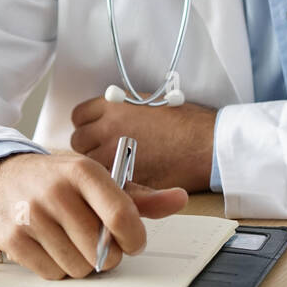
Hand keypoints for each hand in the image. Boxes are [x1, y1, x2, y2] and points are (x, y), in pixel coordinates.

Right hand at [0, 151, 187, 279]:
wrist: (0, 176)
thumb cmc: (58, 180)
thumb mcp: (98, 179)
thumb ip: (140, 195)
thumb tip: (180, 199)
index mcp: (83, 171)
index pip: (120, 214)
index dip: (134, 238)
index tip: (134, 243)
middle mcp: (55, 191)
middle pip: (101, 249)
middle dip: (108, 255)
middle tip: (99, 243)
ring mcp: (30, 216)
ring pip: (78, 267)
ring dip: (83, 264)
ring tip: (73, 242)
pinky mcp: (11, 238)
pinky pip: (52, 274)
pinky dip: (59, 269)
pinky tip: (52, 247)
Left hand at [69, 94, 216, 191]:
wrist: (208, 145)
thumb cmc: (189, 124)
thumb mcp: (151, 103)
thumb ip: (124, 110)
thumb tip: (114, 117)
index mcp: (115, 105)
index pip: (80, 115)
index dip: (87, 124)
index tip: (95, 130)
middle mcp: (108, 128)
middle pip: (78, 141)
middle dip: (90, 146)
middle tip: (106, 152)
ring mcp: (113, 155)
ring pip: (89, 164)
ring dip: (98, 166)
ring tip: (117, 168)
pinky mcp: (123, 178)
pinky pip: (107, 182)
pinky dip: (112, 183)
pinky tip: (126, 180)